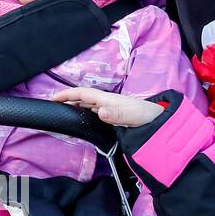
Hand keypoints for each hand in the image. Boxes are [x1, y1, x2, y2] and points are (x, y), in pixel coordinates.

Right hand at [50, 88, 165, 126]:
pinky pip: (93, 112)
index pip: (83, 93)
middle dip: (67, 99)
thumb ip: (117, 113)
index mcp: (108, 100)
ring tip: (62, 110)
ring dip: (74, 105)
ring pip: (87, 104)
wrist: (162, 121)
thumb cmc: (148, 117)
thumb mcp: (133, 115)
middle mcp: (107, 102)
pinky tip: (81, 117)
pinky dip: (82, 112)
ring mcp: (110, 108)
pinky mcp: (113, 116)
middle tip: (52, 106)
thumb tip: (99, 112)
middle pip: (83, 97)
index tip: (53, 98)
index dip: (67, 94)